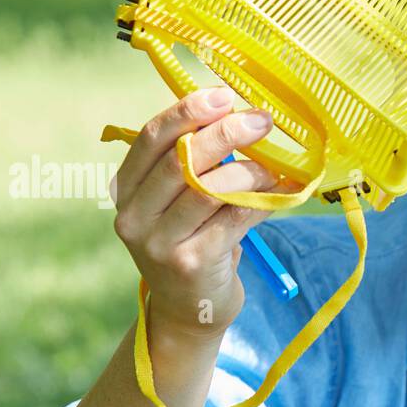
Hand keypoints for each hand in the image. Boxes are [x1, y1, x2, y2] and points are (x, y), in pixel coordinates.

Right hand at [109, 87, 294, 340]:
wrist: (189, 311)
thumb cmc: (191, 243)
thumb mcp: (178, 203)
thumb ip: (193, 165)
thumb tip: (240, 117)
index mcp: (127, 190)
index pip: (151, 139)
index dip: (187, 112)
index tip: (223, 95)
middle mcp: (135, 216)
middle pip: (181, 161)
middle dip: (225, 135)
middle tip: (261, 121)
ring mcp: (160, 243)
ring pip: (209, 190)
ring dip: (250, 171)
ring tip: (276, 166)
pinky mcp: (192, 263)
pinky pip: (233, 219)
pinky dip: (261, 200)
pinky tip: (280, 193)